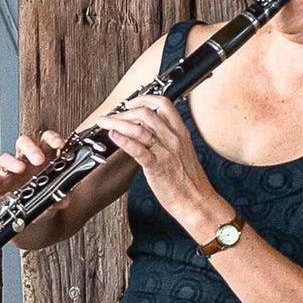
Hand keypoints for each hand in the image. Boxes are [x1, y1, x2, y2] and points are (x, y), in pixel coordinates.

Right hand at [0, 128, 62, 203]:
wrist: (32, 220)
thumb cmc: (44, 202)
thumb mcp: (56, 199)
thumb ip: (60, 196)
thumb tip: (65, 198)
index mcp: (43, 159)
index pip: (46, 141)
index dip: (52, 139)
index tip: (59, 143)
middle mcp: (26, 161)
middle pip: (24, 143)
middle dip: (32, 149)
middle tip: (39, 159)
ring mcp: (11, 171)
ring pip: (7, 157)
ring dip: (13, 162)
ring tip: (20, 169)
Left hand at [97, 94, 223, 238]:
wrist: (198, 202)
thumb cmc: (190, 182)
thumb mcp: (183, 152)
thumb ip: (169, 139)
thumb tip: (150, 132)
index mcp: (181, 133)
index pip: (163, 104)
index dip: (144, 99)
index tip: (131, 103)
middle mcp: (174, 139)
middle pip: (146, 113)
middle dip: (125, 111)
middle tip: (113, 116)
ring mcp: (165, 153)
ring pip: (139, 129)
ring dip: (117, 122)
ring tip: (105, 123)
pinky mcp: (157, 168)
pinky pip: (137, 149)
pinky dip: (122, 140)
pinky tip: (113, 136)